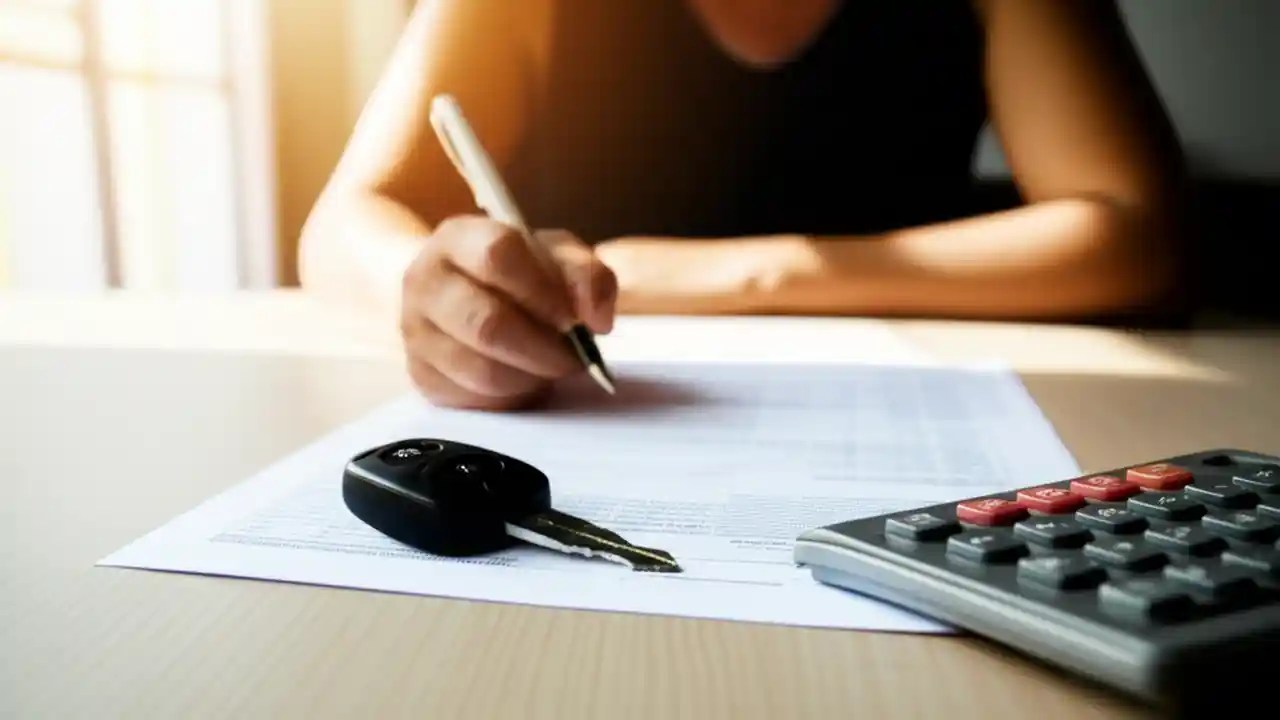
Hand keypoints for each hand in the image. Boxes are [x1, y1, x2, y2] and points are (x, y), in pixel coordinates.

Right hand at [400, 215, 615, 409]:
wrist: (460, 296)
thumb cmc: (516, 275)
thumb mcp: (556, 258)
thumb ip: (587, 276)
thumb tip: (594, 319)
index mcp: (459, 237)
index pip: (497, 256)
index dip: (544, 292)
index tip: (574, 320)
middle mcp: (426, 280)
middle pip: (488, 323)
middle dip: (544, 350)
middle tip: (573, 359)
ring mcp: (415, 330)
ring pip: (482, 371)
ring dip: (530, 378)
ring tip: (549, 368)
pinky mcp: (420, 374)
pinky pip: (474, 399)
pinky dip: (510, 398)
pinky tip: (522, 379)